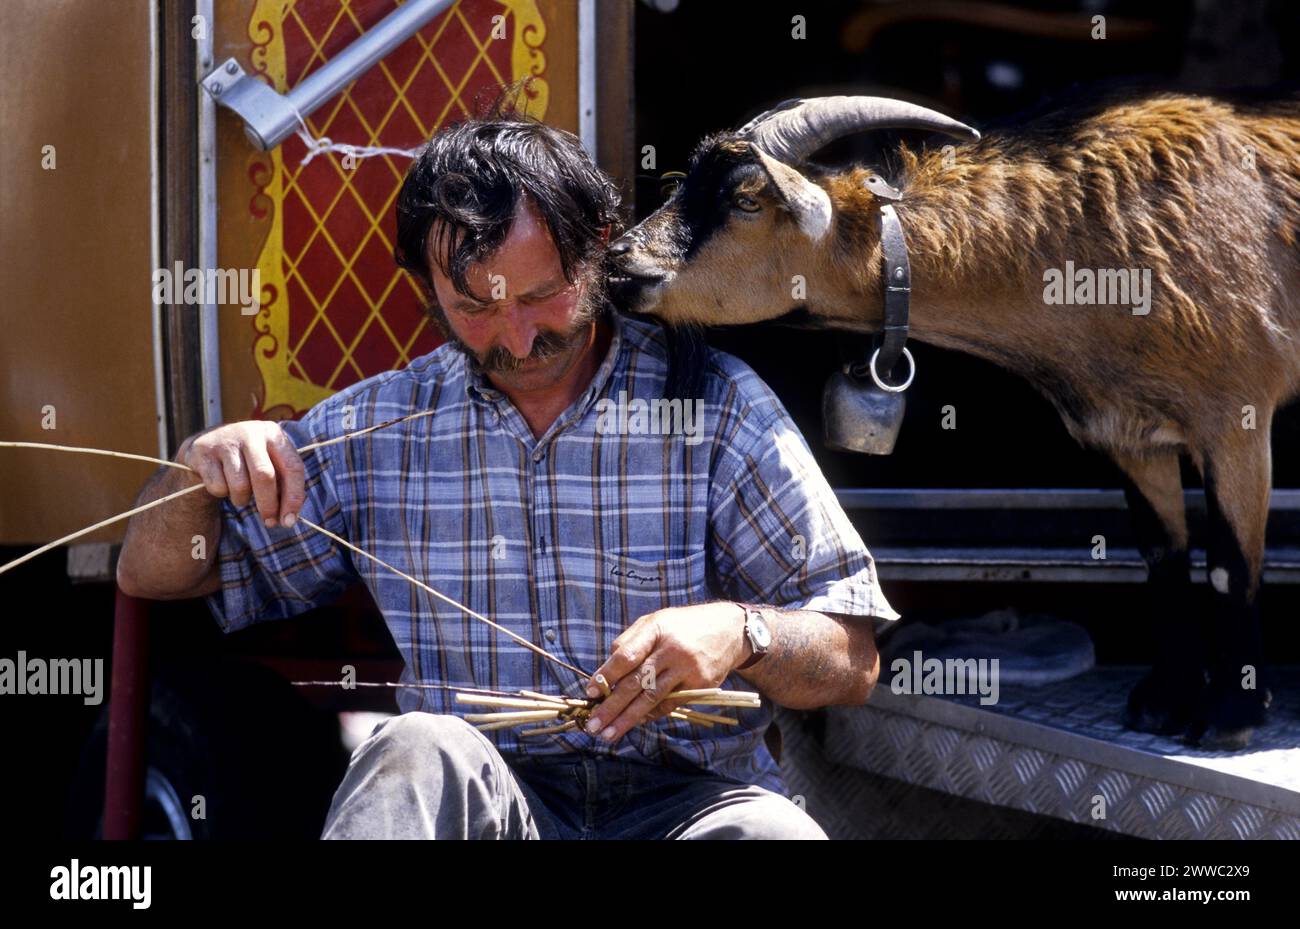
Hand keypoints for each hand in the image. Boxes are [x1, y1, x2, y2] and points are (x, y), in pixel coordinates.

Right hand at [180, 421, 304, 529]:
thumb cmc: (246, 459)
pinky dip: (221, 493)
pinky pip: (218, 486)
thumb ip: (282, 486)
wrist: (206, 444)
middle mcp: (250, 433)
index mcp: (273, 434)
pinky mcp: (203, 451)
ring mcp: (225, 440)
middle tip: (270, 522)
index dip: (294, 497)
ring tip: (240, 493)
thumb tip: (288, 518)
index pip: (292, 467)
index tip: (290, 520)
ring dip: (242, 499)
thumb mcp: (268, 462)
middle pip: (264, 476)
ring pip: (240, 485)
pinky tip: (220, 481)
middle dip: (269, 504)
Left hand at [583, 601, 748, 743]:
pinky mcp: (700, 686)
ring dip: (627, 719)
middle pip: (636, 682)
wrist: (728, 630)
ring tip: (609, 734)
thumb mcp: (655, 622)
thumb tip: (604, 673)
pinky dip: (650, 715)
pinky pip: (669, 705)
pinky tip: (635, 722)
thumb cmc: (682, 626)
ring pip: (651, 699)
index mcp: (656, 629)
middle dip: (612, 707)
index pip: (626, 655)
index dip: (606, 676)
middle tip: (593, 725)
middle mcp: (672, 649)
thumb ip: (630, 642)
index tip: (589, 693)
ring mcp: (687, 669)